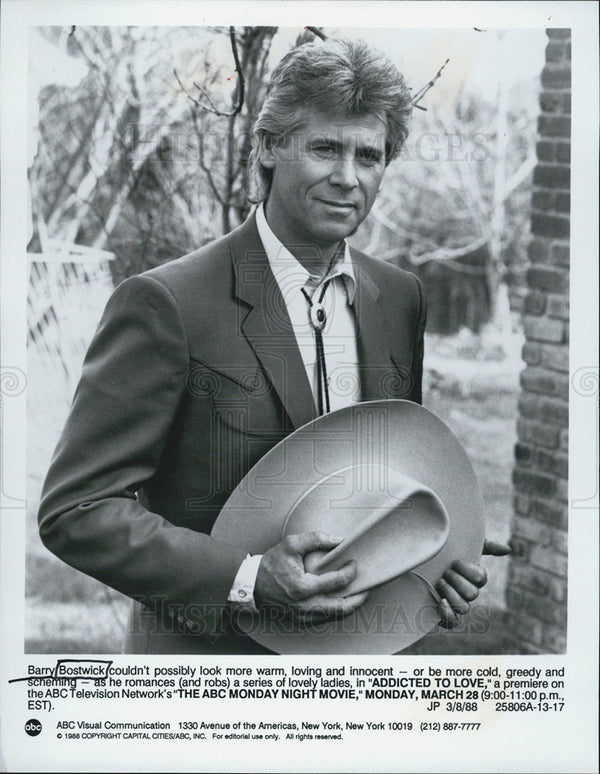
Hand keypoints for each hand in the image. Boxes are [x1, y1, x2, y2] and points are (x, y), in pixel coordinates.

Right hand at [254, 531, 368, 625]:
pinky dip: (337, 611)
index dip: (351, 572)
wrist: (253, 586)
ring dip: (350, 606)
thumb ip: (315, 538)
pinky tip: (342, 602)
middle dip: (359, 598)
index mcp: (303, 587)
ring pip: (336, 616)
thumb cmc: (271, 564)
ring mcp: (304, 616)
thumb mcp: (291, 545)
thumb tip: (338, 540)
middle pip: (342, 608)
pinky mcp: (302, 621)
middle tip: (368, 588)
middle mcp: (305, 606)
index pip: (337, 582)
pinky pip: (326, 619)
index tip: (354, 563)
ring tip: (359, 595)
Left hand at [436, 539, 511, 628]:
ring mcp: (455, 604)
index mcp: (472, 577)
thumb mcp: (461, 543)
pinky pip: (453, 623)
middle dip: (457, 580)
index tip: (455, 561)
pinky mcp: (443, 614)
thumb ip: (485, 545)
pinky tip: (440, 602)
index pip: (481, 578)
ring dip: (451, 593)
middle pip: (473, 593)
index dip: (468, 570)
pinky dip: (448, 614)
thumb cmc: (442, 553)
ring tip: (439, 582)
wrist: (416, 564)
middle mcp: (466, 592)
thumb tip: (508, 549)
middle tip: (445, 572)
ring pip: (464, 607)